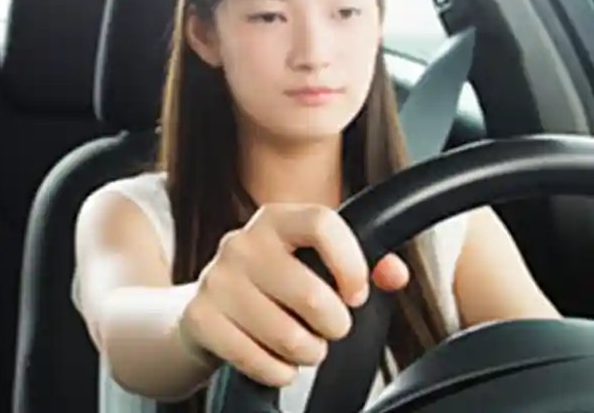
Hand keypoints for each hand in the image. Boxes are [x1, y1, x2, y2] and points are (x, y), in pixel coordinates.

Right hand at [177, 204, 408, 386]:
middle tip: (328, 330)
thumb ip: (363, 267)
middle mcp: (241, 244)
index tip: (356, 294)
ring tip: (301, 346)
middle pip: (312, 295)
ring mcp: (215, 280)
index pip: (322, 224)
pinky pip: (260, 362)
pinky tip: (274, 359)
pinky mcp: (200, 318)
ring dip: (308, 354)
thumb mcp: (313, 267)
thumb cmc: (272, 288)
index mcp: (275, 221)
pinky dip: (278, 372)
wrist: (204, 312)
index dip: (350, 263)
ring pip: (288, 337)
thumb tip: (394, 274)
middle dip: (334, 327)